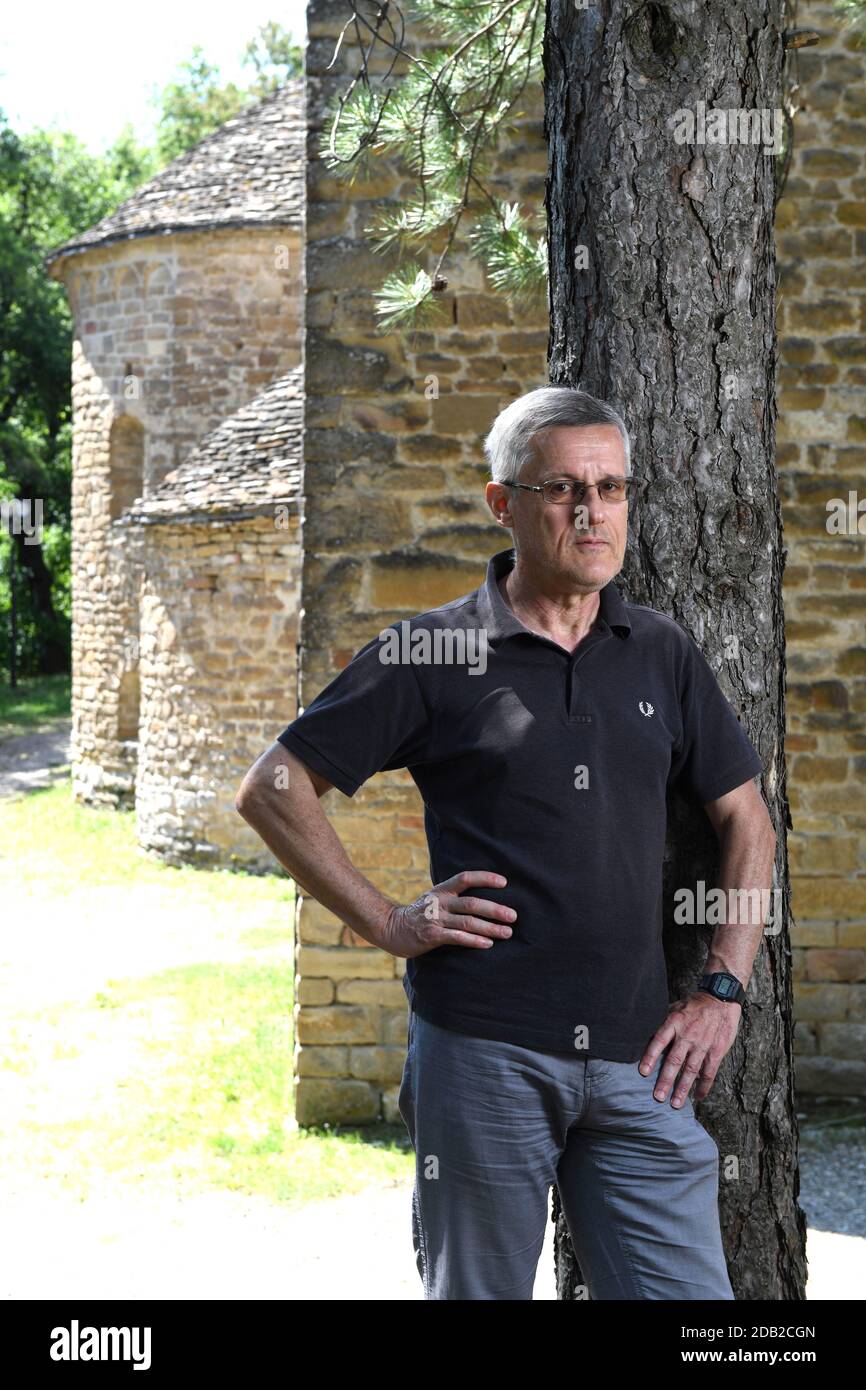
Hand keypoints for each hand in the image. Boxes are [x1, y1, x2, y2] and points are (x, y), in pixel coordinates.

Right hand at [380, 871, 516, 958]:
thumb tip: (482, 898)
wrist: (391, 928)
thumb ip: (453, 897)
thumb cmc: (419, 914)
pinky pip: (457, 938)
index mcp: (441, 890)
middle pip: (472, 903)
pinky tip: (487, 944)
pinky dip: (474, 941)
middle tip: (513, 916)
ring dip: (490, 928)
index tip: (504, 882)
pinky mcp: (431, 936)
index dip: (485, 878)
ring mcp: (435, 919)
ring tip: (507, 932)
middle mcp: (439, 902)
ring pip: (468, 922)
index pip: (465, 878)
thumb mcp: (434, 898)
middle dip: (495, 910)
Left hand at [638, 990, 742, 1106]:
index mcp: (674, 1022)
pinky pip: (709, 1071)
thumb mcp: (675, 1008)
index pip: (659, 1041)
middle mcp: (688, 1035)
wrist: (721, 999)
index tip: (643, 1072)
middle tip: (658, 1097)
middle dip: (666, 1080)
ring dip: (683, 1088)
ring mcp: (703, 1044)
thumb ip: (662, 1023)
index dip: (650, 1056)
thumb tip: (645, 1036)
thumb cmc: (694, 1006)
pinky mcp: (716, 1050)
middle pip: (675, 1060)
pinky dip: (704, 1085)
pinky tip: (698, 1097)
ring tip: (676, 1103)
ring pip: (691, 1070)